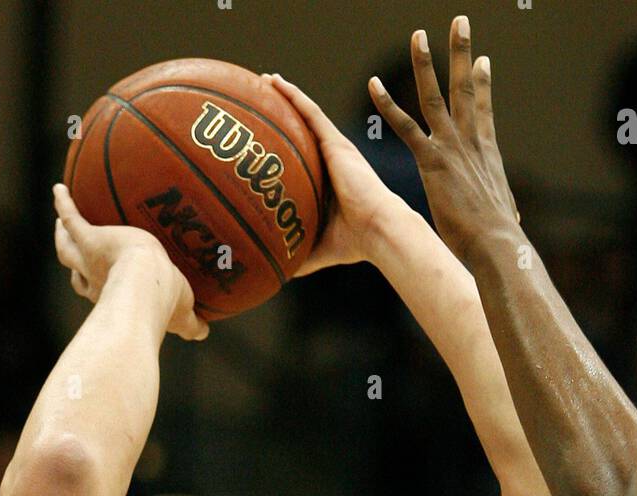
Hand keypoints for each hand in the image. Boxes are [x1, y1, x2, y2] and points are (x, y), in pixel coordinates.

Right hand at [52, 183, 208, 340]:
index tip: (93, 284)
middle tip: (71, 249)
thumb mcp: (183, 315)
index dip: (94, 287)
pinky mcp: (90, 238)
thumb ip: (192, 325)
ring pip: (66, 248)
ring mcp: (90, 259)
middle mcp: (97, 280)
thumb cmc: (165, 302)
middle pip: (77, 271)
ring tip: (60, 222)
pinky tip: (59, 188)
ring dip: (62, 236)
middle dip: (74, 261)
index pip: (99, 291)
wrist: (148, 282)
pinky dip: (63, 203)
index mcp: (115, 296)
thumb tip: (204, 333)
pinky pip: (71, 217)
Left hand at [267, 73, 404, 275]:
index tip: (264, 139)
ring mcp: (335, 149)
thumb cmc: (355, 244)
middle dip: (282, 114)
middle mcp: (332, 160)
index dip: (285, 145)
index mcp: (329, 182)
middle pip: (302, 130)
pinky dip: (292, 96)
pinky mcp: (337, 143)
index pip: (303, 157)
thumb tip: (275, 273)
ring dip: (284, 96)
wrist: (379, 231)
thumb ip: (297, 256)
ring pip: (304, 113)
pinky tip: (274, 83)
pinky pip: (310, 112)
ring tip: (263, 81)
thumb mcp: (318, 249)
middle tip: (257, 100)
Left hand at [369, 17, 520, 263]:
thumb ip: (504, 210)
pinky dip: (387, 105)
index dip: (482, 82)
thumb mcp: (504, 217)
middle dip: (461, 52)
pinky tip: (372, 84)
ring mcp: (451, 148)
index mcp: (487, 152)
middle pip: (465, 87)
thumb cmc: (499, 240)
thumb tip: (513, 220)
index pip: (483, 109)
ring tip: (418, 33)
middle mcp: (470, 141)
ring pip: (435, 96)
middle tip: (460, 21)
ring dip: (425, 63)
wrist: (496, 244)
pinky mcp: (431, 161)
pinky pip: (405, 126)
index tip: (481, 60)